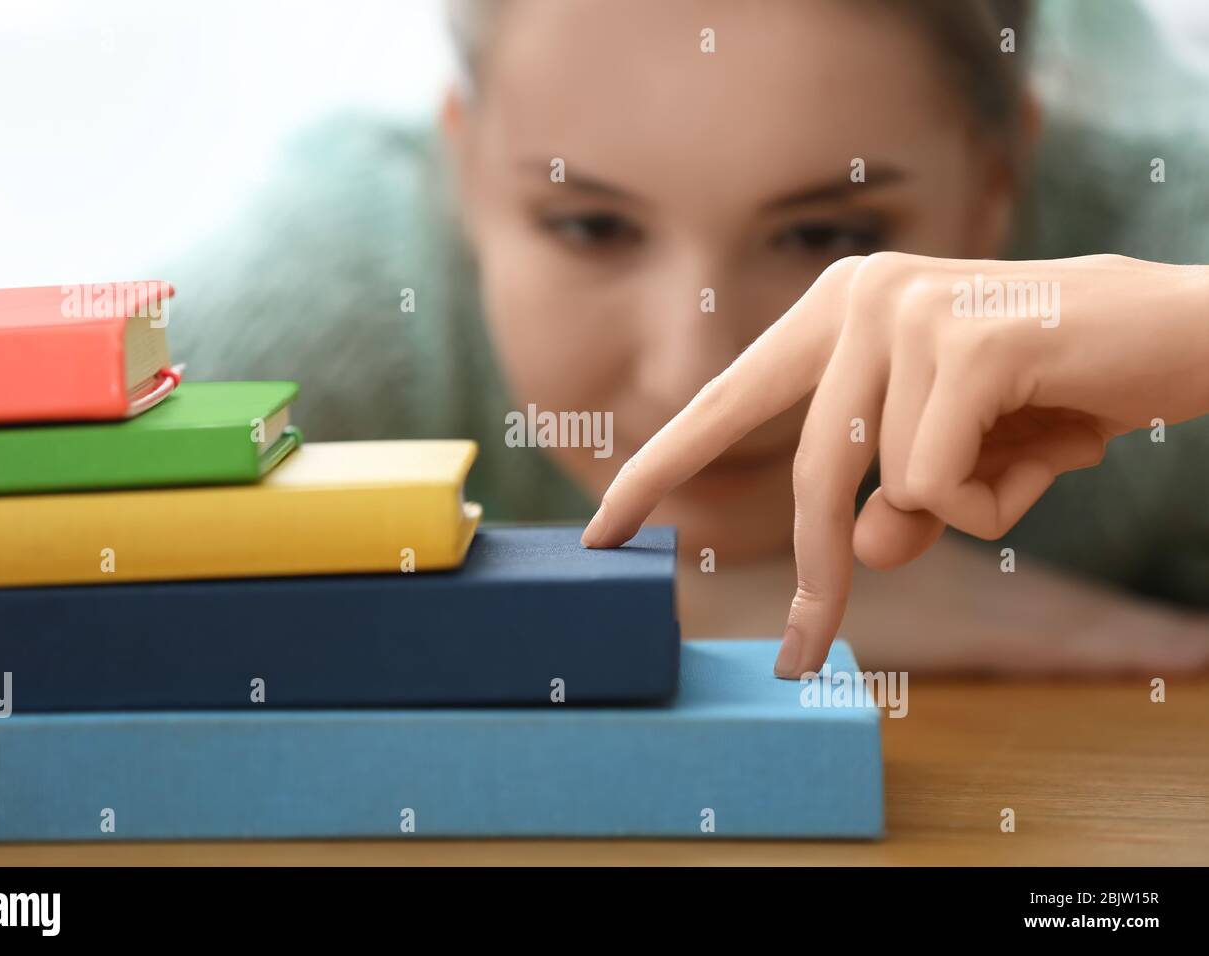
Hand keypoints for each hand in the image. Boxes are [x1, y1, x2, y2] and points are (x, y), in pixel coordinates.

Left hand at [581, 252, 1208, 676]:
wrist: (1183, 334)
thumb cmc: (1055, 396)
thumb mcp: (955, 467)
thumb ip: (892, 505)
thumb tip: (862, 550)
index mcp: (834, 312)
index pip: (725, 402)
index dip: (659, 470)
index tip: (600, 533)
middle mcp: (857, 296)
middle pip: (812, 472)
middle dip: (811, 577)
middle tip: (798, 656)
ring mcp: (907, 308)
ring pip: (895, 489)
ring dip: (971, 506)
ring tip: (1036, 444)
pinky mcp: (964, 338)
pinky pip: (944, 482)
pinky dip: (1005, 492)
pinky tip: (1057, 429)